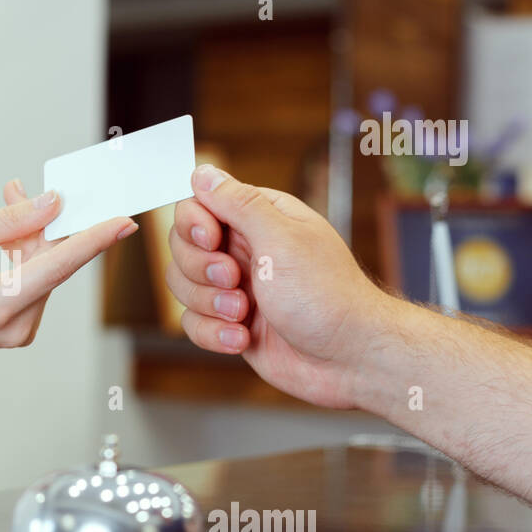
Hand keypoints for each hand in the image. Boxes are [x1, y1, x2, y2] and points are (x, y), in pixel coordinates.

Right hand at [0, 184, 136, 359]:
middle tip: (19, 190)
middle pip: (52, 264)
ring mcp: (20, 332)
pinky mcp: (22, 330)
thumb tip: (53, 203)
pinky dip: (27, 259)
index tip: (124, 222)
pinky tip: (3, 247)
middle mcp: (15, 325)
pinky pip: (38, 283)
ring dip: (31, 241)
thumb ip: (7, 220)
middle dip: (43, 225)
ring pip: (47, 272)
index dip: (92, 241)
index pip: (55, 267)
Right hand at [167, 165, 392, 408]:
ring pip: (183, 287)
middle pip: (182, 248)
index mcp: (260, 219)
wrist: (349, 358)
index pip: (197, 206)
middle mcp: (245, 250)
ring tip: (244, 313)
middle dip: (201, 271)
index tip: (212, 242)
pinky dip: (214, 333)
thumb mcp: (281, 239)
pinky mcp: (231, 322)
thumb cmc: (327, 296)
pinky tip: (243, 337)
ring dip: (209, 305)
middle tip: (235, 281)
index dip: (194, 225)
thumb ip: (237, 203)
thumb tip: (204, 173)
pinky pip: (194, 323)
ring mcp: (236, 288)